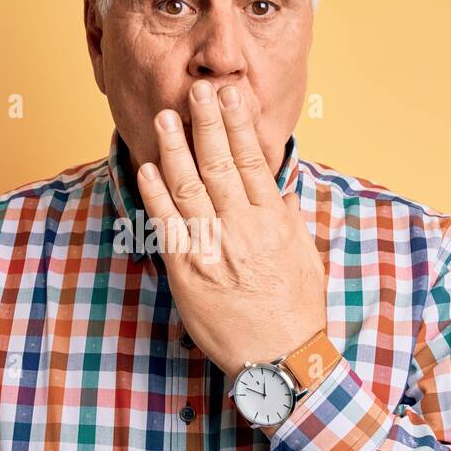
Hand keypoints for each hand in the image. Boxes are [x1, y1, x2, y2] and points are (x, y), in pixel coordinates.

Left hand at [135, 80, 326, 381]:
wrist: (282, 359)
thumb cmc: (296, 310)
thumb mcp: (303, 256)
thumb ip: (285, 218)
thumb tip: (275, 187)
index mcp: (274, 222)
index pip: (254, 161)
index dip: (239, 125)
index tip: (230, 96)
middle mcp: (243, 230)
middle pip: (220, 165)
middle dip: (206, 124)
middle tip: (196, 91)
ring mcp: (214, 250)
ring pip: (190, 189)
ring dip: (175, 150)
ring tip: (165, 118)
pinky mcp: (189, 273)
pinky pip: (169, 227)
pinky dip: (156, 196)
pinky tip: (148, 170)